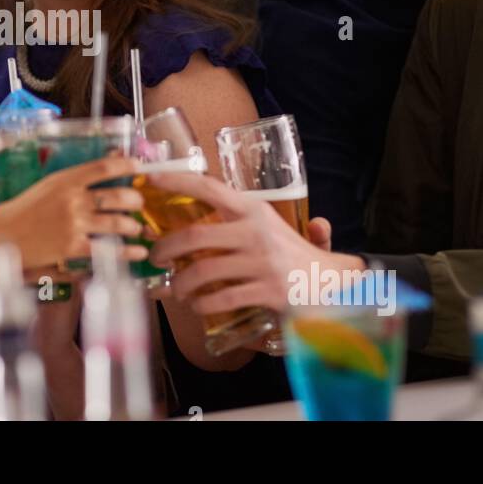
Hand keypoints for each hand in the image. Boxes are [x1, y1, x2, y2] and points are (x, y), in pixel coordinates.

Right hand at [0, 156, 146, 269]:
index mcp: (64, 180)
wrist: (0, 237)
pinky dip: (128, 251)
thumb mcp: (46, 186)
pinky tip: (138, 251)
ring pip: (117, 222)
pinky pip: (108, 250)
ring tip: (135, 227)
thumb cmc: (21, 211)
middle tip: (138, 202)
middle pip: (117, 196)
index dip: (125, 164)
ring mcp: (74, 224)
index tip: (138, 166)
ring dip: (132, 225)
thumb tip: (100, 170)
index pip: (103, 167)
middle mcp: (72, 200)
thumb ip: (73, 180)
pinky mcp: (72, 248)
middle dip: (134, 199)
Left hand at [147, 172, 363, 315]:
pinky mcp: (268, 291)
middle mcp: (256, 231)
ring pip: (203, 271)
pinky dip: (203, 305)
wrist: (333, 282)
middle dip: (166, 248)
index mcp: (254, 210)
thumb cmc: (292, 253)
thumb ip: (236, 220)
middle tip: (155, 257)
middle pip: (195, 235)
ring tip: (177, 290)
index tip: (149, 178)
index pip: (210, 188)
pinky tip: (199, 306)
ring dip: (182, 284)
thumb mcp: (268, 226)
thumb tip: (194, 212)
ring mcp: (263, 262)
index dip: (177, 181)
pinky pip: (222, 298)